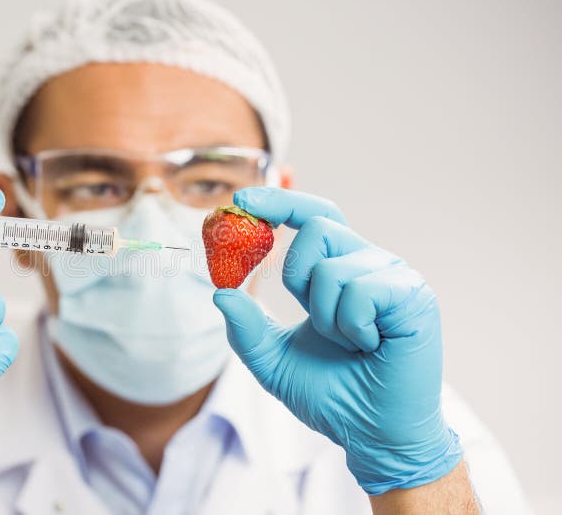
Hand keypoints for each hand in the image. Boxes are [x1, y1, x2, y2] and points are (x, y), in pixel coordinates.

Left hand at [213, 187, 461, 494]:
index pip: (312, 217)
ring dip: (326, 318)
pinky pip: (362, 291)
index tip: (240, 200)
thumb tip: (219, 293)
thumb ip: (246, 329)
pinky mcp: (413, 295)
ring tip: (351, 343)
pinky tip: (370, 345)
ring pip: (333, 268)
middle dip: (298, 277)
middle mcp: (368, 262)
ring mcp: (393, 276)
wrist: (372, 433)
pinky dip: (352, 325)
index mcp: (340, 269)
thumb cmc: (332, 394)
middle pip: (317, 228)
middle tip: (317, 321)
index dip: (279, 202)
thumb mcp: (273, 361)